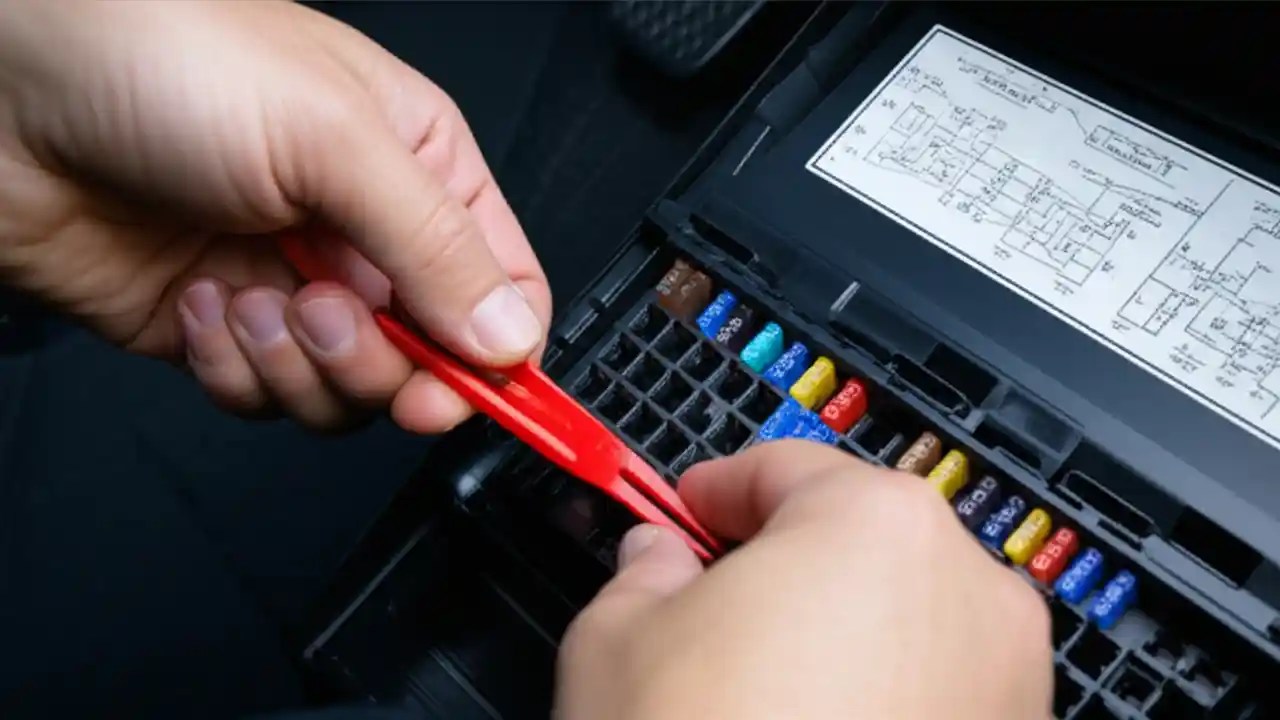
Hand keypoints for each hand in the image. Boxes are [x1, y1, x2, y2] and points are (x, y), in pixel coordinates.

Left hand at [0, 0, 549, 430]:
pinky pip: (264, 398)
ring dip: (294, 364)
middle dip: (374, 360)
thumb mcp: (334, 141)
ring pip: (346, 391)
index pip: (504, 287)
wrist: (5, 85)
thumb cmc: (167, 57)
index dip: (500, 354)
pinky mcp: (224, 329)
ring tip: (245, 294)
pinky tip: (199, 301)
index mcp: (419, 170)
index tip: (470, 393)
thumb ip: (437, 247)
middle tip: (323, 314)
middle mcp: (364, 234)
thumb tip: (510, 338)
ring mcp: (293, 285)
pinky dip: (231, 369)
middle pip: (428, 359)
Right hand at [556, 441, 1053, 719]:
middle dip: (776, 562)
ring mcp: (1005, 678)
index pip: (780, 468)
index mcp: (874, 525)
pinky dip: (879, 694)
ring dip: (833, 631)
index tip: (681, 515)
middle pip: (851, 537)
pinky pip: (934, 687)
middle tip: (705, 601)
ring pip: (899, 616)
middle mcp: (966, 590)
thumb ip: (639, 570)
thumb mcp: (616, 643)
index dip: (711, 492)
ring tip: (757, 687)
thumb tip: (655, 559)